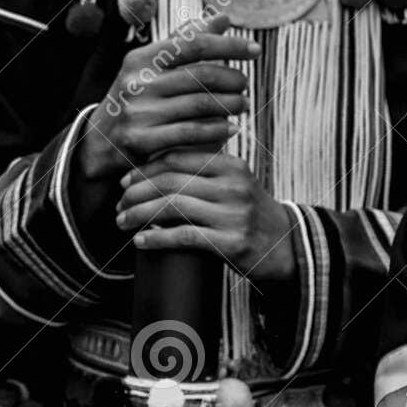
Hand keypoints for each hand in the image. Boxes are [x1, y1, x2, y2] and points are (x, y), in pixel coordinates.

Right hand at [77, 14, 255, 181]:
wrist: (100, 140)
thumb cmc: (137, 97)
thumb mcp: (153, 66)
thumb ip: (187, 42)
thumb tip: (223, 18)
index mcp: (141, 58)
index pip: (194, 43)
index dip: (230, 44)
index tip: (256, 49)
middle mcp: (137, 82)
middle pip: (202, 75)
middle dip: (233, 78)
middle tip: (245, 84)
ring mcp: (137, 111)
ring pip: (200, 104)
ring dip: (231, 104)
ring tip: (243, 105)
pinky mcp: (140, 139)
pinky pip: (191, 132)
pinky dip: (217, 130)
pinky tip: (232, 129)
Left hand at [116, 150, 295, 280]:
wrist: (287, 246)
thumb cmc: (248, 214)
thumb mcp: (233, 184)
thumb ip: (201, 173)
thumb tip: (149, 171)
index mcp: (231, 166)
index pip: (177, 159)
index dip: (144, 170)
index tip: (124, 182)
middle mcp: (233, 186)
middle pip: (170, 183)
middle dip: (136, 194)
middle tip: (119, 205)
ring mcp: (234, 215)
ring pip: (172, 208)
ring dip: (139, 215)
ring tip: (122, 222)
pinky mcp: (231, 242)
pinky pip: (183, 236)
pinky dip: (156, 238)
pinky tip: (140, 241)